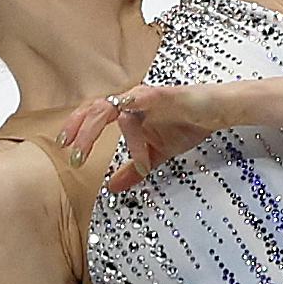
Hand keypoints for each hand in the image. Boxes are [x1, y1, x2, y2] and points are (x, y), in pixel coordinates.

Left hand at [58, 80, 235, 190]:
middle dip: (79, 131)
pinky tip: (122, 115)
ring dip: (96, 129)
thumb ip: (133, 170)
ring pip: (112, 108)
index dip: (77, 130)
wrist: (216, 112)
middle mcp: (131, 101)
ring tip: (89, 150)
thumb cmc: (186, 125)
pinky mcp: (164, 95)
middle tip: (71, 155)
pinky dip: (132, 110)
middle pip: (95, 110)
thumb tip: (111, 188)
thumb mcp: (155, 155)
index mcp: (127, 112)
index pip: (93, 116)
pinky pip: (143, 101)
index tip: (66, 150)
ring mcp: (146, 97)